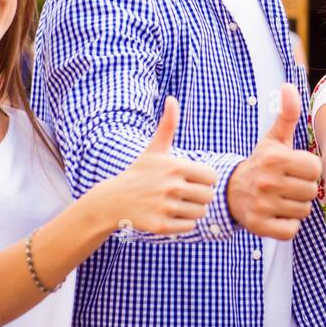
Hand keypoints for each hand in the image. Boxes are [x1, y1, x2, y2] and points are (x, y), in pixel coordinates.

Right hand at [88, 97, 219, 235]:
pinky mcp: (161, 226)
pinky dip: (182, 224)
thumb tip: (171, 99)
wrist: (114, 200)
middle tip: (182, 194)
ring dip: (191, 211)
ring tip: (175, 204)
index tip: (188, 179)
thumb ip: (168, 125)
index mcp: (176, 166)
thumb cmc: (140, 172)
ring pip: (200, 213)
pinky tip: (168, 215)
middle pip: (208, 197)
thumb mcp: (155, 149)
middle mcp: (172, 187)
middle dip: (199, 196)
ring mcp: (165, 207)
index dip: (203, 179)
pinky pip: (189, 227)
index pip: (212, 177)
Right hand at [226, 83, 322, 239]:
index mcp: (275, 159)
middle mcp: (268, 182)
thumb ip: (287, 114)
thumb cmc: (260, 163)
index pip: (315, 169)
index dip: (308, 169)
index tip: (294, 169)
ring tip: (281, 198)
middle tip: (287, 185)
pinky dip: (288, 225)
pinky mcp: (260, 227)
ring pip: (303, 211)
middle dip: (303, 189)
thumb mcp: (273, 138)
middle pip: (311, 191)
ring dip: (296, 206)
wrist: (229, 191)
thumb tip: (289, 86)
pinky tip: (277, 214)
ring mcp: (263, 206)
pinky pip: (291, 229)